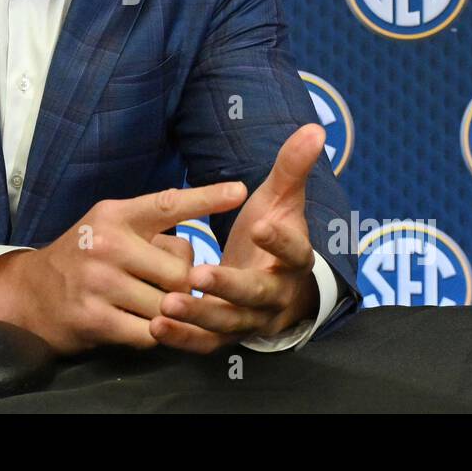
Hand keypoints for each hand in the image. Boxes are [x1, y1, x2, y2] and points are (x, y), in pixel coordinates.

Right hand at [0, 182, 247, 355]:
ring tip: (144, 303)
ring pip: (168, 305)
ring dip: (166, 313)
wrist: (32, 294)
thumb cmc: (84, 258)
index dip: (206, 198)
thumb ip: (152, 234)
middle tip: (163, 287)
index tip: (240, 192)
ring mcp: (99, 281)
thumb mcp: (111, 230)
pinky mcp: (94, 317)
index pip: (169, 204)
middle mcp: (106, 243)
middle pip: (180, 271)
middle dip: (182, 285)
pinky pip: (149, 333)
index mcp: (116, 215)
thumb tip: (196, 256)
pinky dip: (150, 333)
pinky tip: (131, 321)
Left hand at [150, 124, 324, 353]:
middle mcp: (277, 295)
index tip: (260, 224)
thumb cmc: (272, 231)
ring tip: (166, 304)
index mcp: (295, 260)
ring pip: (229, 323)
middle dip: (229, 286)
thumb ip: (292, 166)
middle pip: (257, 295)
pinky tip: (156, 326)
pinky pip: (206, 344)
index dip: (280, 241)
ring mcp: (251, 319)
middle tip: (198, 275)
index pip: (295, 252)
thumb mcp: (282, 199)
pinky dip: (183, 339)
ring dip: (198, 316)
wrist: (273, 283)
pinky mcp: (227, 336)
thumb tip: (315, 127)